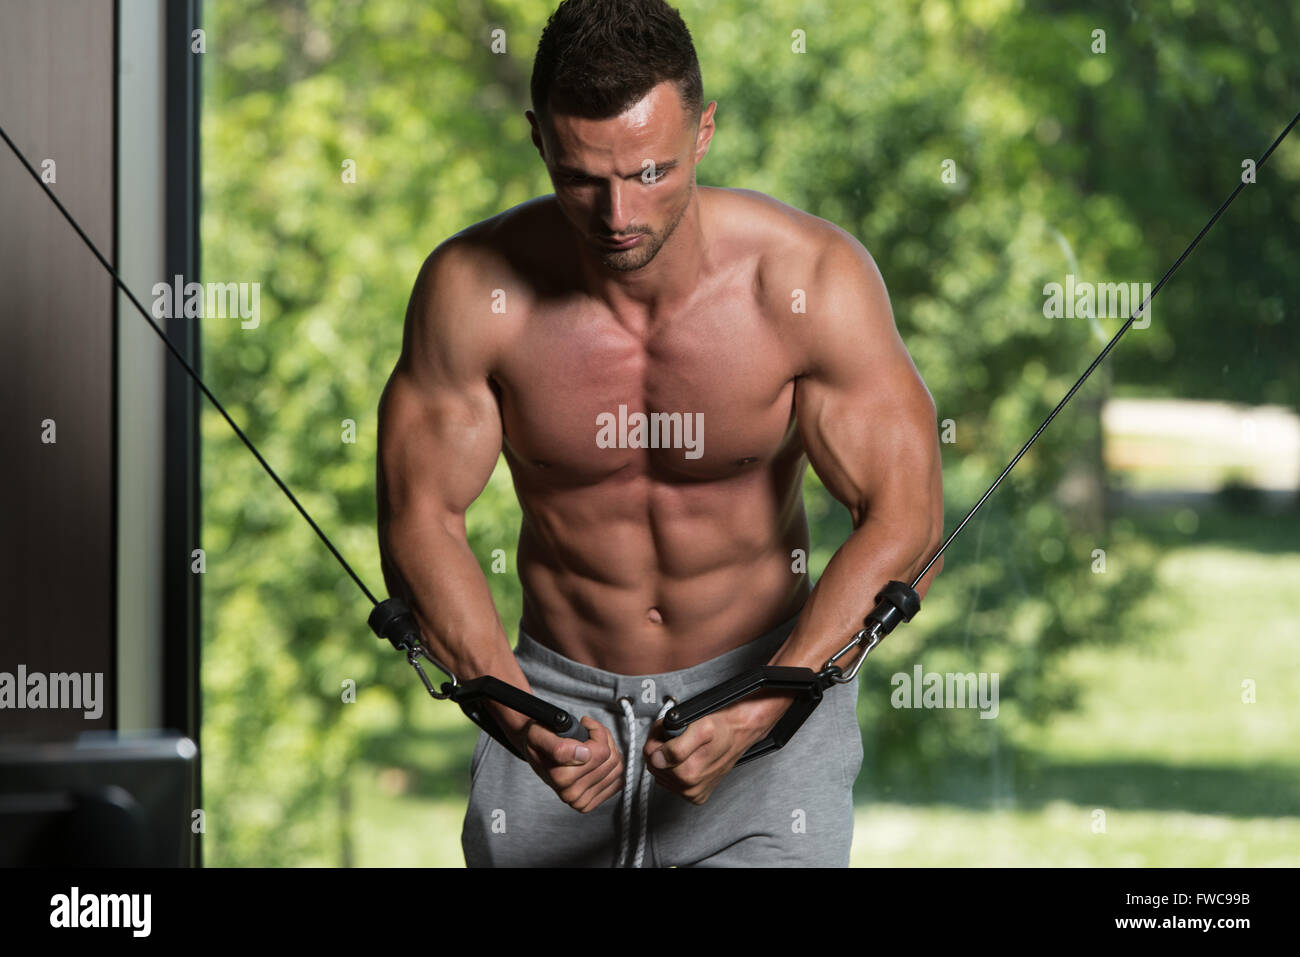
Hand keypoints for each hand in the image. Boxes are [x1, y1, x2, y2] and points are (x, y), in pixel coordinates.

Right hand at [500, 712, 625, 812]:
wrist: (535, 752)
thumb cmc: (539, 741)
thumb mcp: (539, 735)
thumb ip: (558, 746)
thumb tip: (583, 754)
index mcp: (561, 777)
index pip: (601, 751)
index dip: (596, 731)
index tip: (585, 724)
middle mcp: (570, 793)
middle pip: (611, 758)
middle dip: (603, 738)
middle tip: (589, 732)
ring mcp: (582, 800)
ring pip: (617, 767)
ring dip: (609, 749)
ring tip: (592, 743)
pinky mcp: (591, 802)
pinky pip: (618, 780)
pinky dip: (612, 765)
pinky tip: (598, 758)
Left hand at [641, 693, 792, 804]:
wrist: (740, 732)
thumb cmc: (723, 727)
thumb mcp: (701, 727)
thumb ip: (676, 746)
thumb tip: (657, 759)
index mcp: (688, 774)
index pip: (649, 754)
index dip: (657, 736)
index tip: (669, 729)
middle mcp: (689, 788)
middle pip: (653, 764)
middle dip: (661, 746)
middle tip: (677, 734)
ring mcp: (692, 793)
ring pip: (660, 772)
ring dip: (667, 756)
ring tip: (684, 744)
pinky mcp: (695, 794)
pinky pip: (670, 781)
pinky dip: (674, 766)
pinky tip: (687, 756)